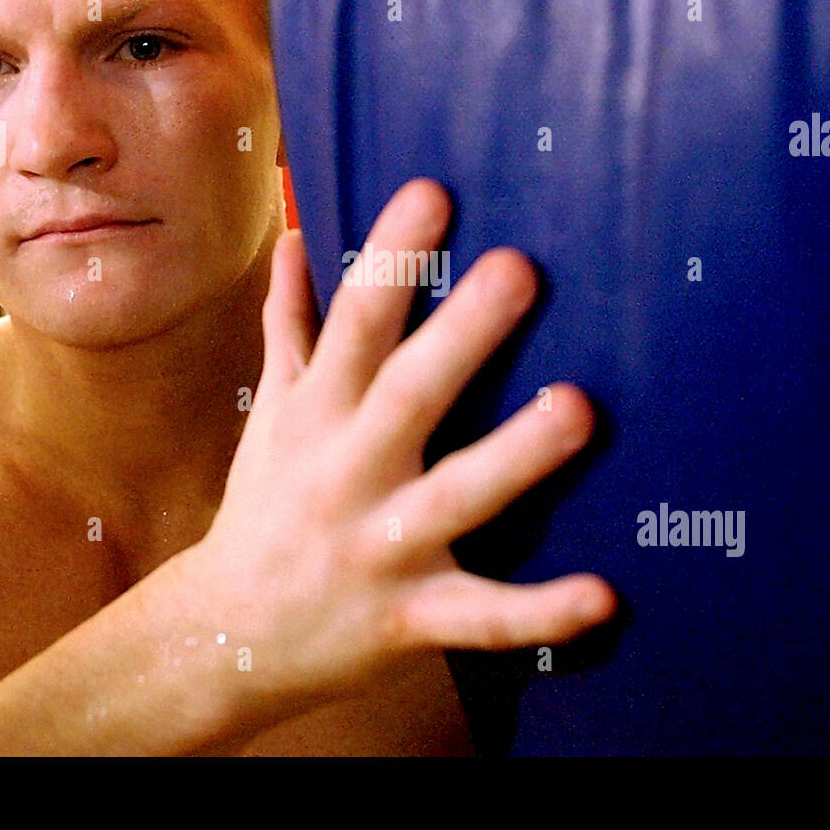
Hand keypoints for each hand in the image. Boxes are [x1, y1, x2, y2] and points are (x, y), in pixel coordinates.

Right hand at [185, 177, 615, 721]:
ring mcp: (380, 546)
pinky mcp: (410, 616)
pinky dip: (538, 613)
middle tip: (519, 269)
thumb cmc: (263, 507)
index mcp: (317, 414)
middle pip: (407, 395)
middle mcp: (347, 472)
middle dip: (460, 335)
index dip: (391, 258)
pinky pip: (480, 616)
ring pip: (453, 497)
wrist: (226, 636)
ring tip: (577, 408)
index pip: (354, 322)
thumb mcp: (272, 413)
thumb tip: (294, 237)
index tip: (433, 194)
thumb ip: (290, 325)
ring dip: (514, 456)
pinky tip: (603, 595)